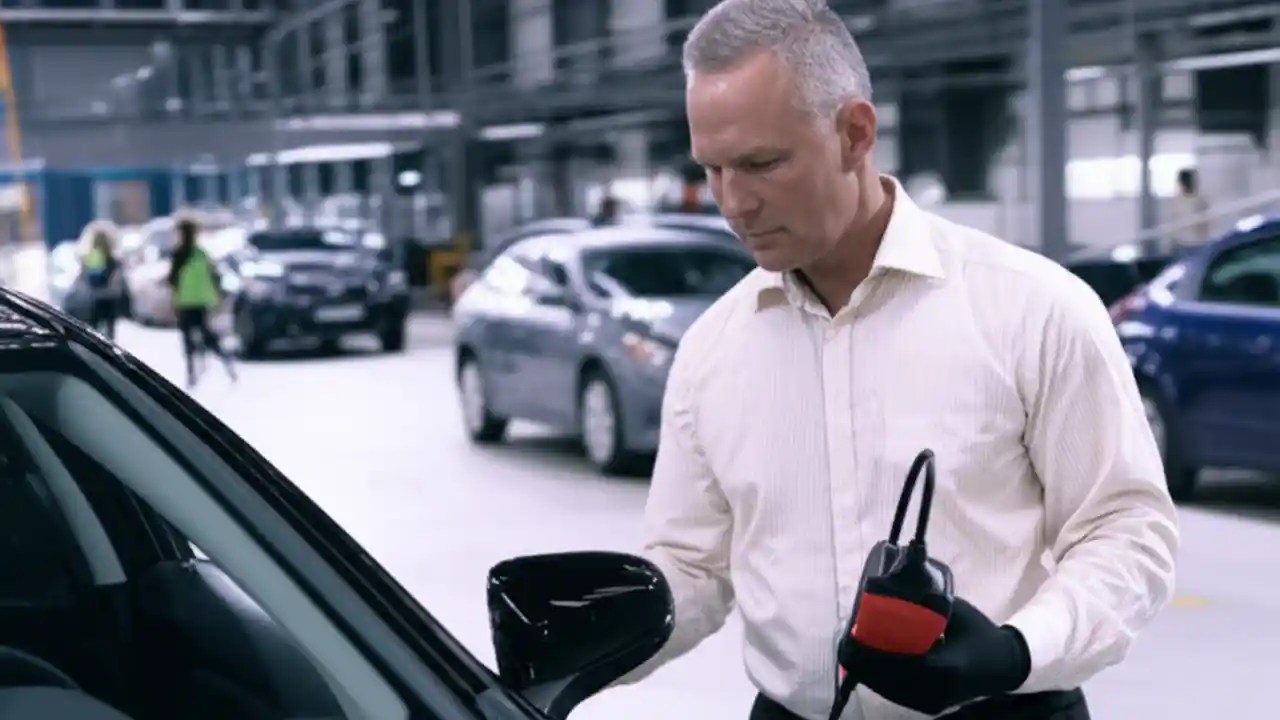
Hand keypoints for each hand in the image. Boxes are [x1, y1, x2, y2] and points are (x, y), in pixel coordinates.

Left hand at [839, 597, 1030, 714]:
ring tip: (851, 650)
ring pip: (889, 689)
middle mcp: (937, 690)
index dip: (872, 653)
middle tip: (845, 641)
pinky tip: (868, 663)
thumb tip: (894, 587)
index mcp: (947, 667)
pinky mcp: (929, 705)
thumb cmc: (979, 633)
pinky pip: (897, 693)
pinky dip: (880, 678)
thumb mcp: (955, 611)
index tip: (852, 637)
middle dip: (862, 662)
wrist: (1004, 665)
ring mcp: (932, 702)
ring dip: (867, 671)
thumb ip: (926, 603)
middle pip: (888, 680)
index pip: (900, 663)